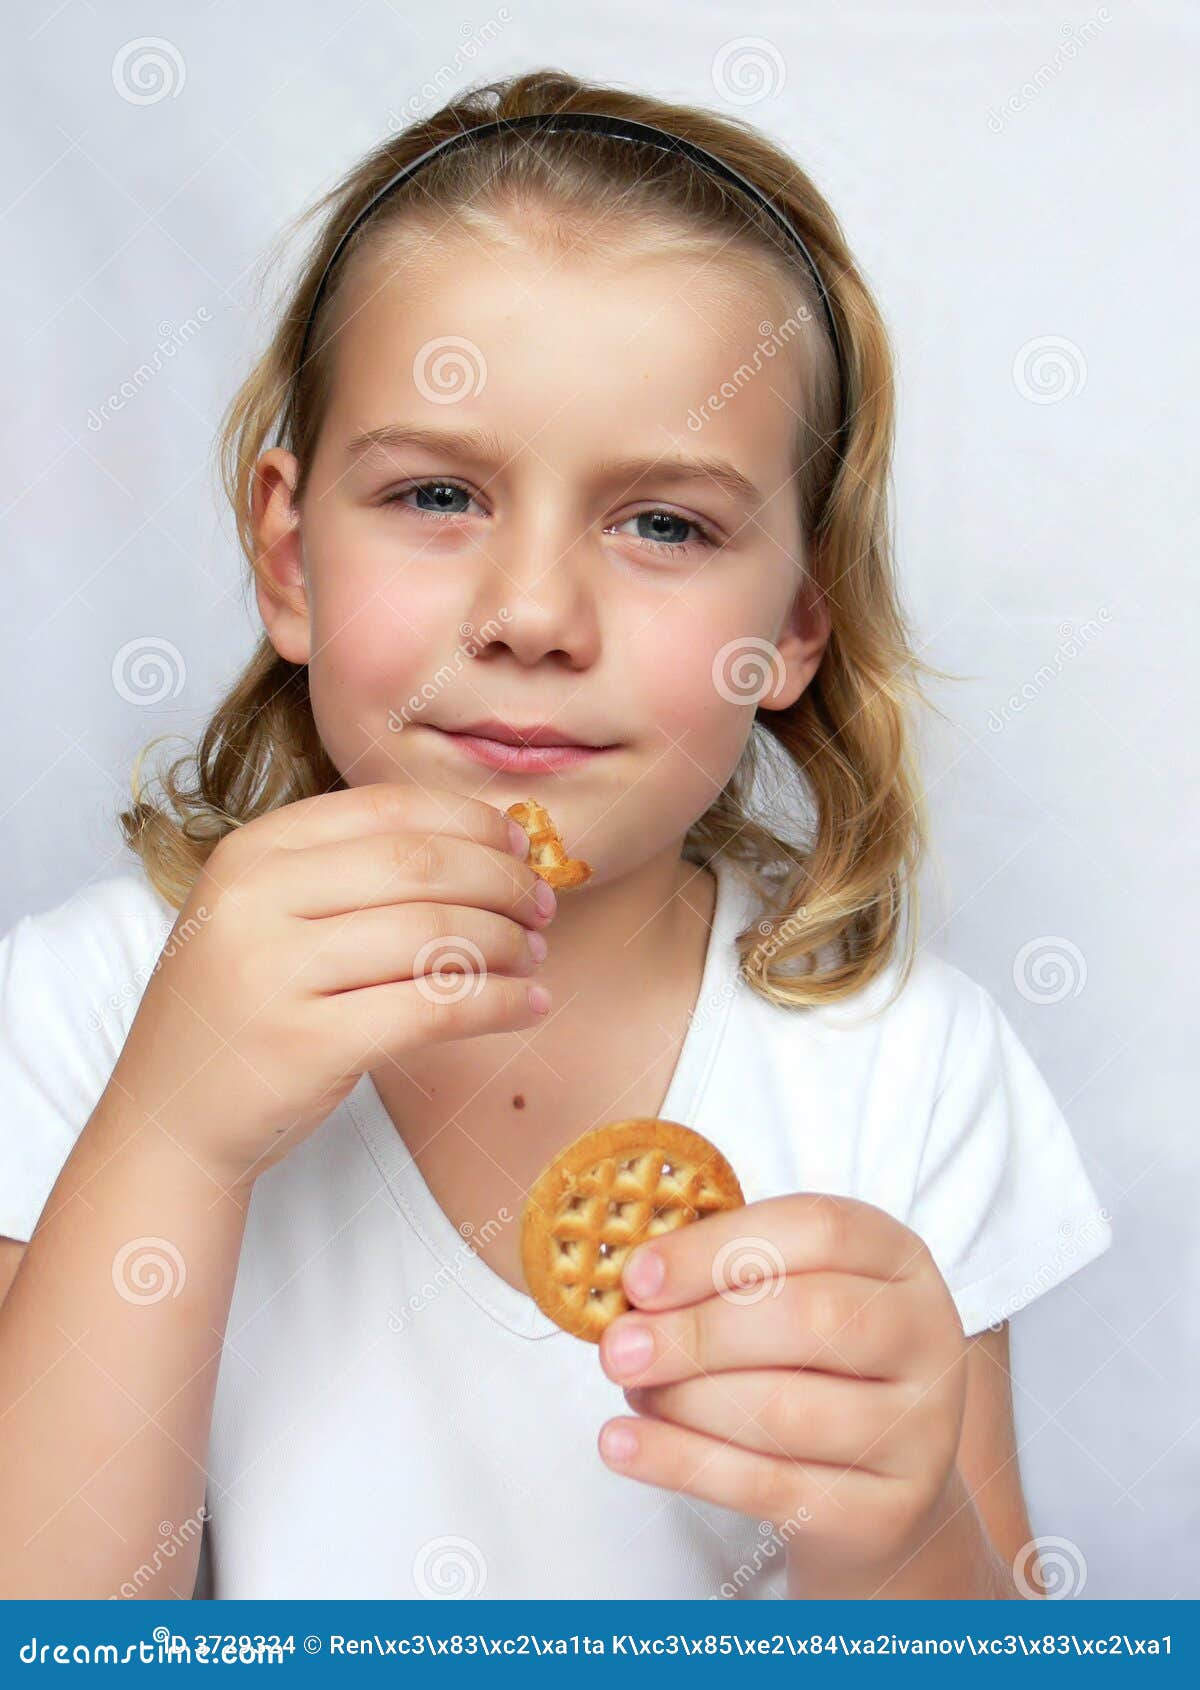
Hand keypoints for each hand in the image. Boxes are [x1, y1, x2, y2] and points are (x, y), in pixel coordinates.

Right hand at [105, 782, 554, 1189]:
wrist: (171, 1116)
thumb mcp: (268, 915)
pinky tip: (529, 1005)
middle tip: (540, 904)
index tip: (519, 842)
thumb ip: (352, 872)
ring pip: (436, 934)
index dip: (470, 821)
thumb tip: (490, 842)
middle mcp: (256, 900)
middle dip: (502, 880)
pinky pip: (437, 1007)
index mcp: (252, 851)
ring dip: (507, 943)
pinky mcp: (309, 1045)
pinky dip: (500, 1002)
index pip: (387, 809)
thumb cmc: (244, 1010)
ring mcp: (276, 973)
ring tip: (533, 955)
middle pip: (422, 865)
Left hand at [596, 1192, 967, 1582]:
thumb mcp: (789, 1297)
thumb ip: (722, 1278)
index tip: (637, 1277)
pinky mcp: (892, 1510)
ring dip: (686, 1402)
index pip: (817, 1229)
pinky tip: (622, 1444)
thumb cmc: (815, 1367)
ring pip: (788, 1410)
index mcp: (898, 1257)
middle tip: (618, 1348)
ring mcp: (921, 1428)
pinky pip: (772, 1487)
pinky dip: (682, 1463)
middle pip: (810, 1318)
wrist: (882, 1490)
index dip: (717, 1248)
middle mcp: (926, 1334)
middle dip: (698, 1333)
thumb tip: (629, 1285)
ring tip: (632, 1392)